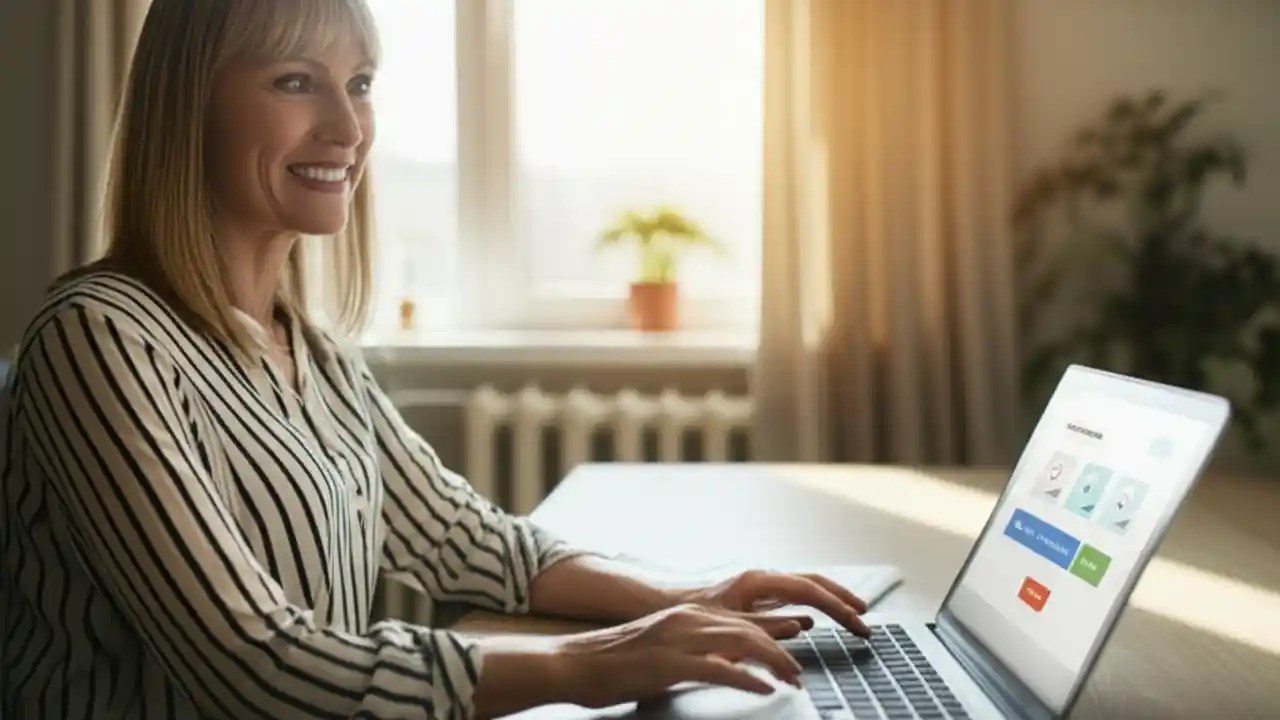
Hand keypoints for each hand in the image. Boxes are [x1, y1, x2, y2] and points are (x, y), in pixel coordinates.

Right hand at [556, 603, 804, 708]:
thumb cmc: (613, 663)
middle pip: (750, 630)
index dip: (774, 633)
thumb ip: (693, 653)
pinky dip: (747, 679)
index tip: (796, 645)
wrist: (574, 662)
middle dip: (781, 651)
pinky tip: (763, 689)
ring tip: (791, 680)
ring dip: (774, 663)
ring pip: (742, 644)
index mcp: (688, 616)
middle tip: (799, 675)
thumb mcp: (663, 651)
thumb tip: (723, 666)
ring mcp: (679, 639)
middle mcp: (688, 620)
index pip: (743, 620)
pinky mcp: (669, 663)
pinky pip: (719, 669)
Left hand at [682, 569, 870, 636]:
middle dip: (843, 598)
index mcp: (758, 581)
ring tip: (853, 617)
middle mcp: (762, 579)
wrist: (663, 608)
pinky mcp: (755, 598)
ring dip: (830, 601)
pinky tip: (818, 620)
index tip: (859, 623)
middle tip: (866, 619)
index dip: (839, 607)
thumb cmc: (690, 617)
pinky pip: (792, 597)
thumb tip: (803, 625)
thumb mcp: (728, 626)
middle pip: (814, 583)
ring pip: (805, 587)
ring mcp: (760, 587)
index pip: (810, 590)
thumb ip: (766, 627)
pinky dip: (813, 606)